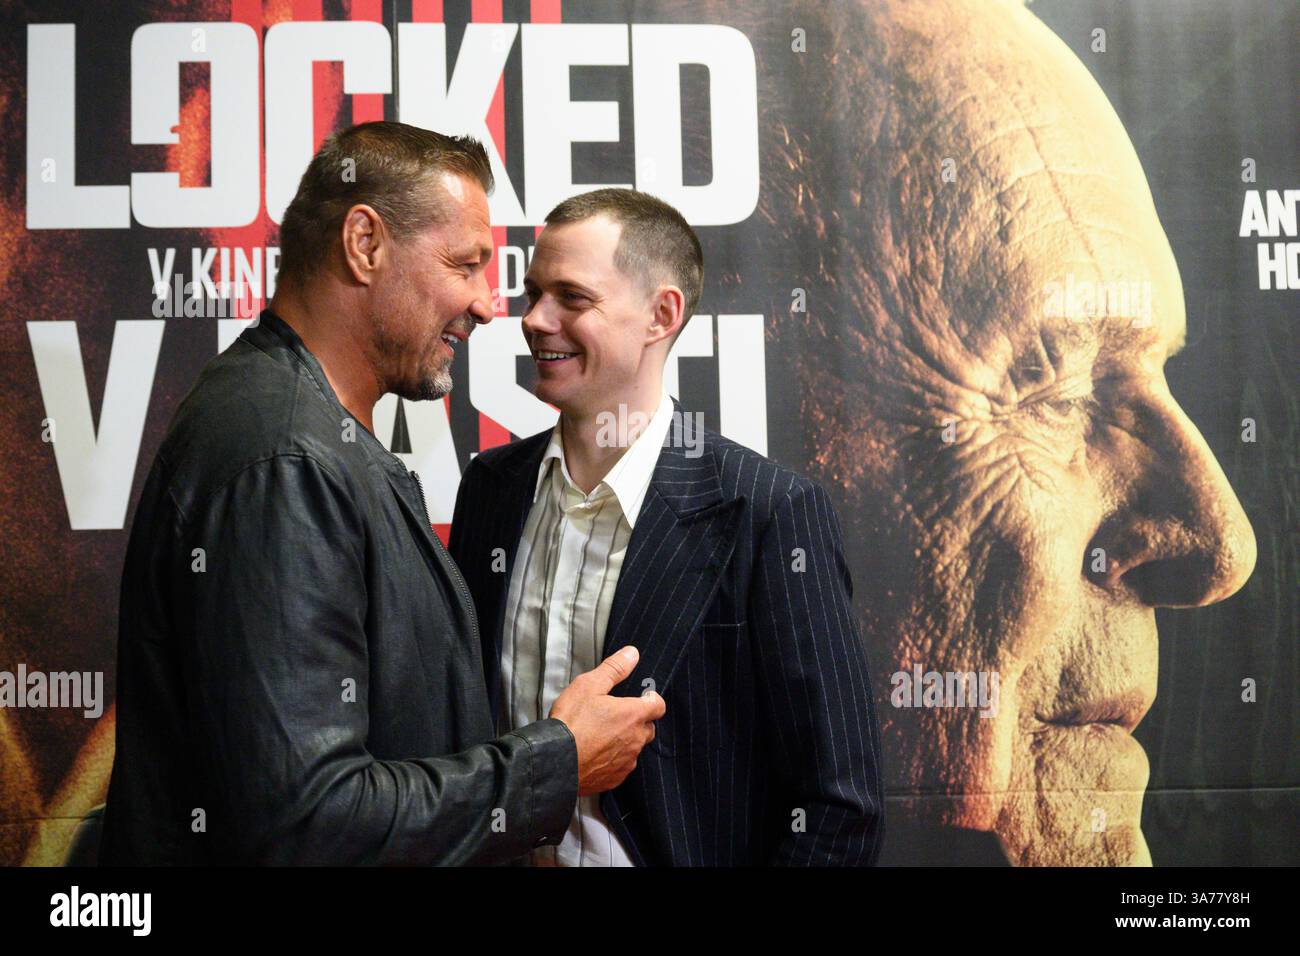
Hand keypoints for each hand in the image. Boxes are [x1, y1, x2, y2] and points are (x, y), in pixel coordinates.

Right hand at [549, 646, 664, 795]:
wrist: (555, 761)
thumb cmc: (570, 723)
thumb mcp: (589, 685)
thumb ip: (614, 668)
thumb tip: (631, 654)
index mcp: (633, 715)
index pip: (658, 706)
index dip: (651, 700)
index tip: (643, 697)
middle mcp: (635, 740)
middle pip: (648, 728)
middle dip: (638, 721)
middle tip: (616, 715)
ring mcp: (626, 761)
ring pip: (634, 748)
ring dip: (625, 741)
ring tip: (602, 735)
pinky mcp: (615, 779)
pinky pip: (621, 766)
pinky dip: (614, 759)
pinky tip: (596, 753)